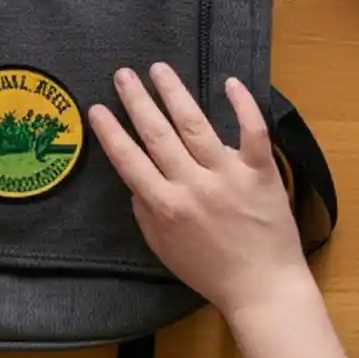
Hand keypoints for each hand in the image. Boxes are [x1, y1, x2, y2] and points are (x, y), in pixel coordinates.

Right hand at [89, 63, 312, 315]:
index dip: (110, 132)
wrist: (262, 287)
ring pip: (195, 125)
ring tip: (158, 69)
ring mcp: (228, 175)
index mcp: (165, 206)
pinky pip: (253, 132)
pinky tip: (229, 83)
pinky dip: (242, 105)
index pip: (129, 160)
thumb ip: (144, 210)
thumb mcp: (162, 247)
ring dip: (174, 93)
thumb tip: (134, 178)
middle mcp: (193, 185)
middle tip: (123, 75)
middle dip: (136, 100)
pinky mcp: (261, 172)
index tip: (96, 108)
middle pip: (158, 134)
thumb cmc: (209, 270)